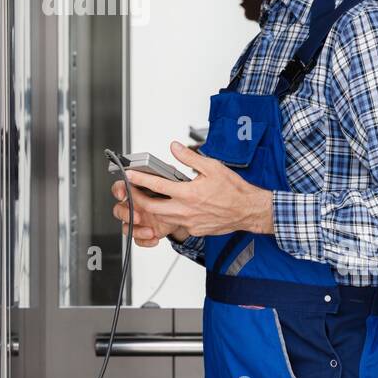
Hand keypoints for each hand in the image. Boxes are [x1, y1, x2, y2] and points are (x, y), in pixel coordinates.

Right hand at [111, 178, 183, 246]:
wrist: (182, 214)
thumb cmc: (171, 195)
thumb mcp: (170, 183)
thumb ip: (165, 175)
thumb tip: (168, 168)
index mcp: (136, 191)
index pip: (120, 188)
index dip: (119, 190)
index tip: (123, 194)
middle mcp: (133, 206)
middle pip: (118, 209)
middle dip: (125, 214)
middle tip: (136, 216)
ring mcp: (137, 220)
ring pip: (125, 227)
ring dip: (135, 230)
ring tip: (149, 231)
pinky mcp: (143, 232)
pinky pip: (137, 239)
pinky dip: (144, 241)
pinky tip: (154, 238)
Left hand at [119, 141, 274, 238]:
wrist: (248, 210)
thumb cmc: (234, 190)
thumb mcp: (212, 167)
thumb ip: (190, 158)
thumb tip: (174, 148)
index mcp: (189, 193)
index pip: (157, 185)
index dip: (139, 179)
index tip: (129, 175)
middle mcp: (186, 210)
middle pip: (152, 207)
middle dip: (138, 200)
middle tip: (131, 192)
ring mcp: (189, 222)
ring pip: (162, 217)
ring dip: (152, 209)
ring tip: (147, 198)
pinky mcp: (194, 230)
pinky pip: (177, 224)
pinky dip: (170, 216)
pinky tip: (172, 208)